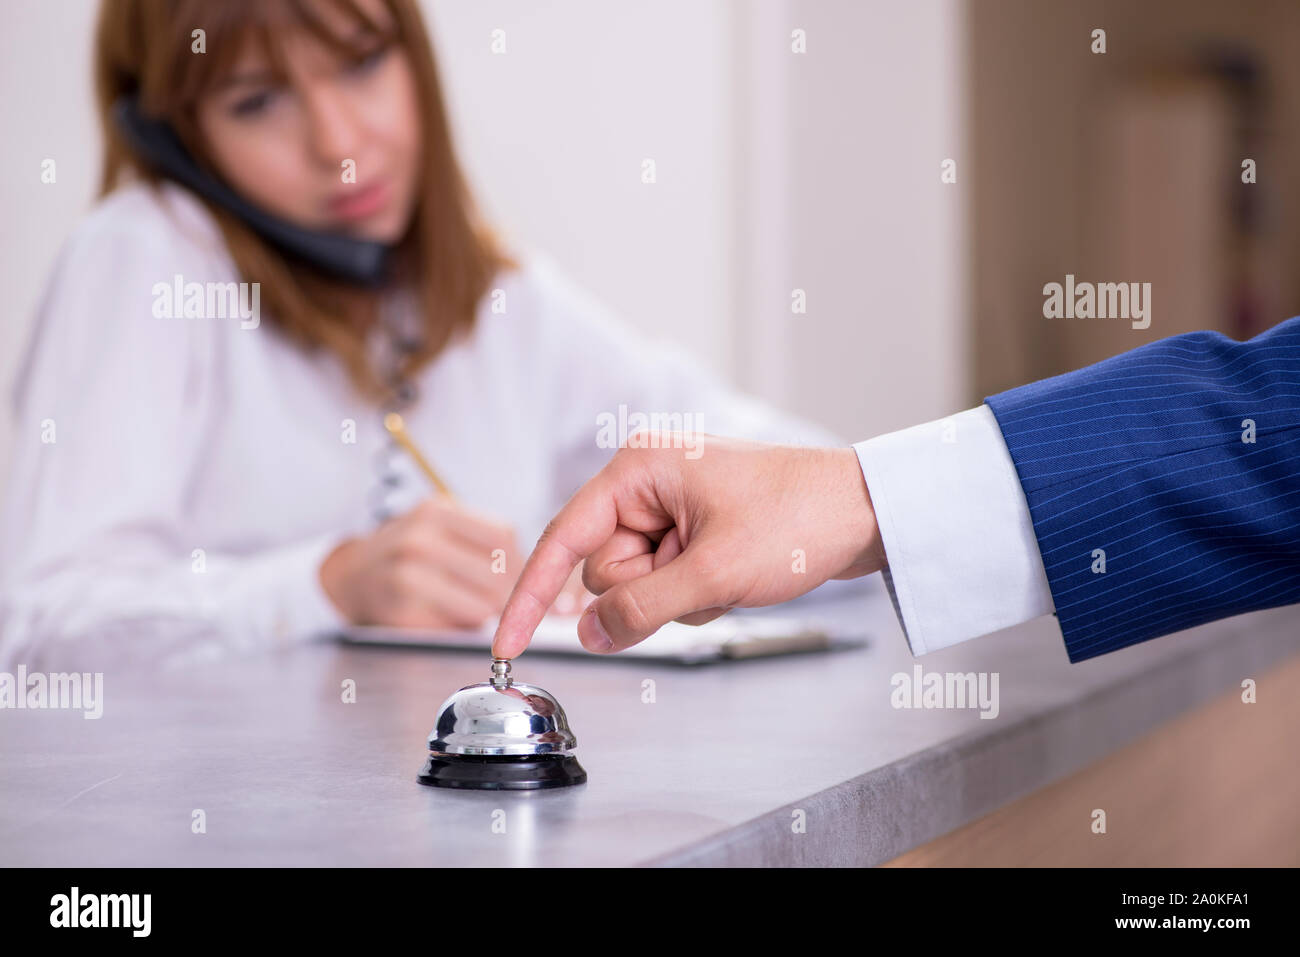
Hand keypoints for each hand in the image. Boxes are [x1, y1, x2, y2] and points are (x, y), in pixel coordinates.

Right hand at [320, 496, 526, 628]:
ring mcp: (406, 573)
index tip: (521, 578)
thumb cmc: (411, 553)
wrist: (352, 575)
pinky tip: (450, 615)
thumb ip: (489, 546)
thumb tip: (558, 592)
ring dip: (488, 614)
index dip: (521, 563)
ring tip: (477, 608)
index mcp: (437, 510)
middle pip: (497, 574)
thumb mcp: (443, 529)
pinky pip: (456, 627)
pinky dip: (463, 627)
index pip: (503, 537)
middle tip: (504, 602)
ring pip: (482, 605)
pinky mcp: (401, 610)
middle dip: (510, 595)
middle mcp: (420, 537)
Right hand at [491, 434, 885, 657]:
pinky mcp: (689, 532)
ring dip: (678, 596)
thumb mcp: (714, 572)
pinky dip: (696, 594)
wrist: (863, 512)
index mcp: (638, 469)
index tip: (504, 643)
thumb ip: (641, 607)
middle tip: (703, 575)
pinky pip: (666, 583)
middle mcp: (645, 484)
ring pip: (636, 584)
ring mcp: (669, 509)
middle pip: (603, 570)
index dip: (530, 596)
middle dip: (648, 590)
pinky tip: (736, 575)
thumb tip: (590, 634)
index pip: (563, 539)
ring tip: (728, 572)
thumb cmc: (797, 518)